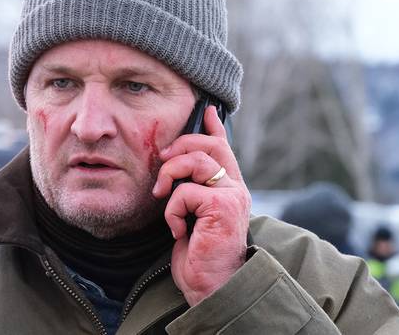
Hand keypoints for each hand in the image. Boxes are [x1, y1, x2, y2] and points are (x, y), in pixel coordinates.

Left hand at [152, 105, 251, 306]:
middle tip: (163, 162)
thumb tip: (173, 171)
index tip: (206, 111)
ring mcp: (232, 196)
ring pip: (195, 162)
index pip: (224, 148)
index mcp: (229, 189)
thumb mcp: (191, 218)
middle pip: (209, 146)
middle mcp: (235, 189)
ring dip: (170, 178)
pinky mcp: (222, 207)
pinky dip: (172, 210)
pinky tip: (177, 231)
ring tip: (163, 199)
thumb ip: (189, 192)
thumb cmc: (199, 257)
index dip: (214, 128)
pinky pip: (185, 191)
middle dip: (181, 145)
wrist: (212, 287)